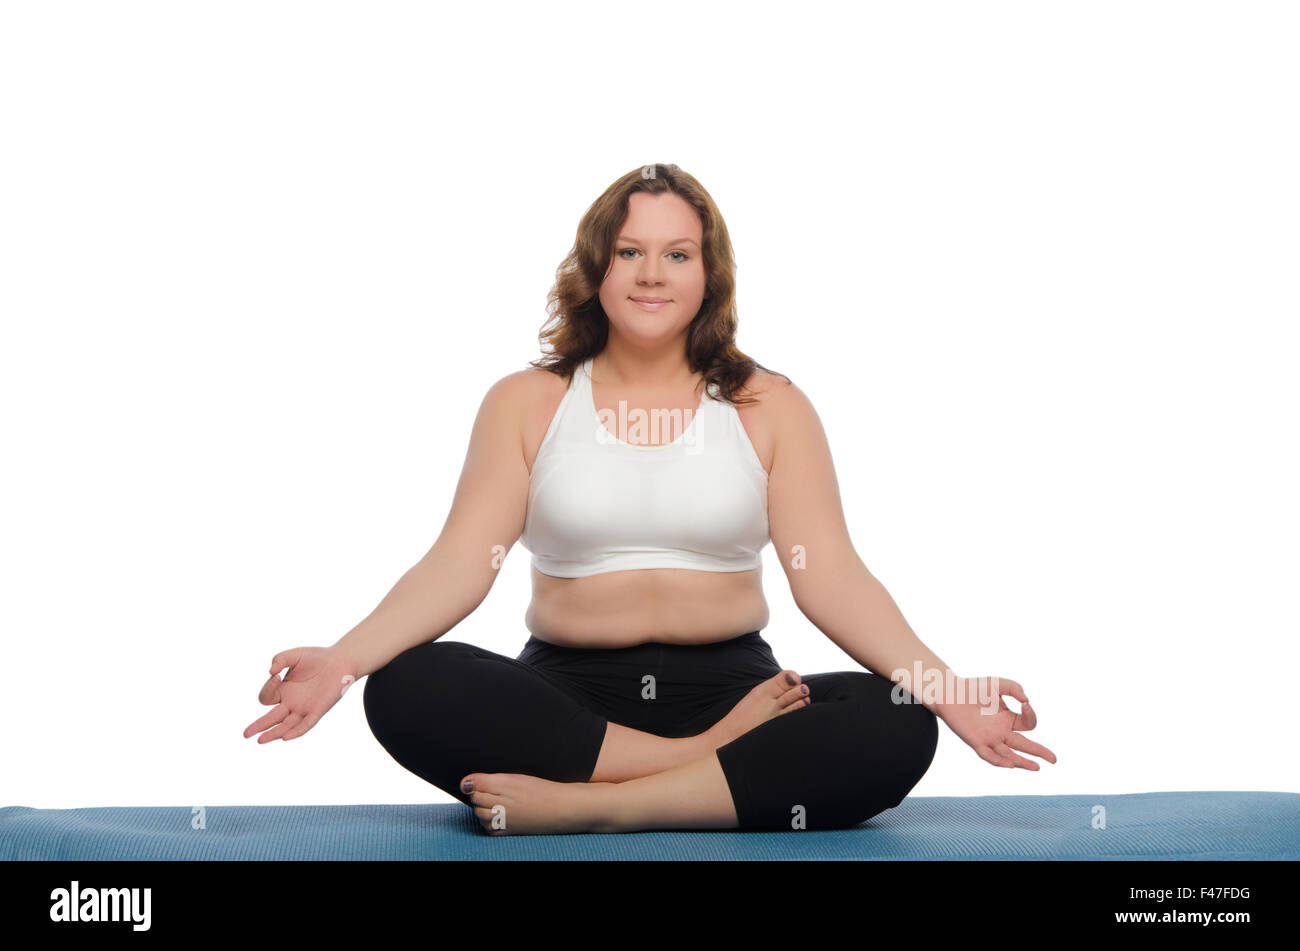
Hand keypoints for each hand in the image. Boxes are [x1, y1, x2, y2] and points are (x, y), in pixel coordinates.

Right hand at [242, 646, 359, 742]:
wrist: (340, 660)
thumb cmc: (317, 657)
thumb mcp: (294, 655)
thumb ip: (279, 659)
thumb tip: (271, 672)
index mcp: (282, 690)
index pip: (266, 697)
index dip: (268, 688)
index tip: (277, 675)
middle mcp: (291, 702)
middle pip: (271, 718)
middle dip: (258, 726)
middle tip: (245, 734)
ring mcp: (303, 708)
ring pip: (286, 725)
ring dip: (274, 733)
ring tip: (260, 740)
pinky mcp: (317, 711)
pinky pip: (305, 724)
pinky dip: (296, 731)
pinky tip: (286, 737)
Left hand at [935, 676, 1056, 769]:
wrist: (949, 692)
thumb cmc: (973, 688)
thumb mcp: (998, 684)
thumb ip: (1015, 688)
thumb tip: (1027, 701)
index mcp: (1008, 719)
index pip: (1028, 724)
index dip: (1031, 715)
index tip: (1025, 704)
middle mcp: (1001, 731)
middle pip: (1025, 745)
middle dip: (1040, 752)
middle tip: (1054, 760)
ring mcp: (989, 738)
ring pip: (1010, 754)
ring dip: (1023, 762)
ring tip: (1037, 768)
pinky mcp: (976, 741)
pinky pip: (989, 755)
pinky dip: (999, 760)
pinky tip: (1010, 764)